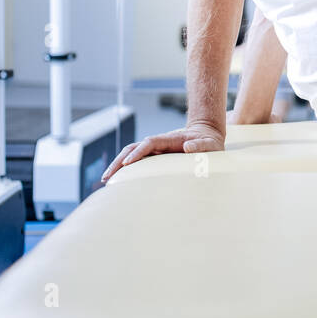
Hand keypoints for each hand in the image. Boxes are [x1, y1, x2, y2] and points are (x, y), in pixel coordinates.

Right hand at [101, 121, 224, 181]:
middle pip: (133, 148)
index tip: (127, 164)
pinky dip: (126, 169)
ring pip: (131, 155)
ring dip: (118, 165)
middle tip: (107, 177)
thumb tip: (187, 147)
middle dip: (119, 161)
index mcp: (169, 139)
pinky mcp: (156, 157)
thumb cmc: (210, 142)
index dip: (137, 153)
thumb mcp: (210, 144)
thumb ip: (201, 145)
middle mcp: (159, 143)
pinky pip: (138, 162)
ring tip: (107, 180)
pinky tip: (119, 181)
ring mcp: (156, 149)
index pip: (149, 144)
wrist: (208, 136)